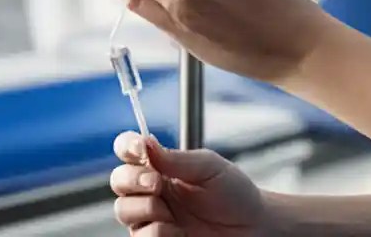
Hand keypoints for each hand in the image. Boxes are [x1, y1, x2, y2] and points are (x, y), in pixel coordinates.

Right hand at [110, 132, 273, 235]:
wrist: (251, 227)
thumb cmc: (234, 193)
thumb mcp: (210, 168)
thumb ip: (177, 158)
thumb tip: (147, 142)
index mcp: (162, 166)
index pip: (129, 150)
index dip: (127, 145)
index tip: (139, 148)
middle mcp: (151, 190)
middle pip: (118, 180)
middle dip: (134, 180)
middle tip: (158, 184)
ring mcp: (151, 216)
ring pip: (124, 210)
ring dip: (147, 209)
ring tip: (173, 215)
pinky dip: (157, 234)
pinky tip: (178, 232)